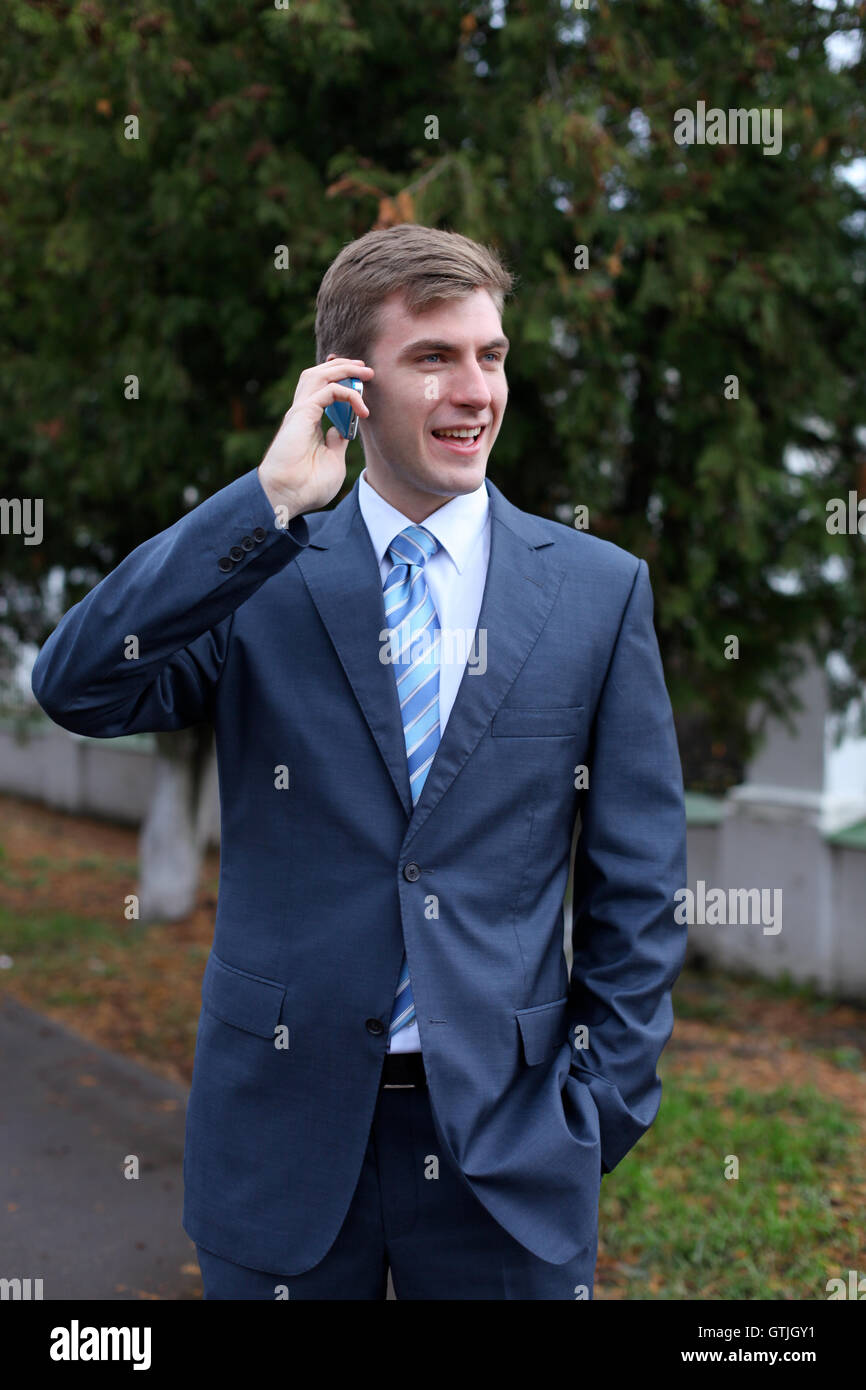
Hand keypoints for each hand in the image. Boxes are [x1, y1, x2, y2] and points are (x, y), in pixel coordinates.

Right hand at [257, 354, 373, 518]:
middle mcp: (303, 412)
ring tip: (365, 372)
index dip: (340, 379)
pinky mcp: (302, 413)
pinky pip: (329, 390)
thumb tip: (344, 430)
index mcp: (308, 422)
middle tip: (366, 370)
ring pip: (320, 374)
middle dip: (343, 367)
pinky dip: (348, 394)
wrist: (287, 497)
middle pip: (320, 375)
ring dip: (344, 369)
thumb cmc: (307, 487)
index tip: (361, 382)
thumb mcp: (333, 461)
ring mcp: (301, 411)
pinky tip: (362, 409)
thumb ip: (338, 442)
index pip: (322, 389)